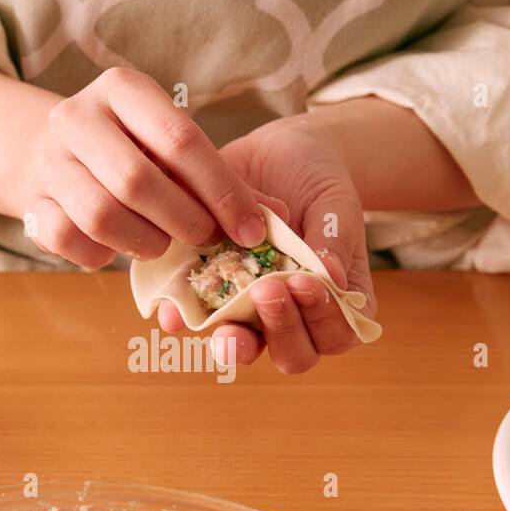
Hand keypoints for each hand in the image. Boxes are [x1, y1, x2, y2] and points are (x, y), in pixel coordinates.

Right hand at [24, 67, 269, 268]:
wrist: (51, 154)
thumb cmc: (132, 152)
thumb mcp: (174, 151)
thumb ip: (223, 181)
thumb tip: (278, 220)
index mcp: (122, 89)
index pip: (181, 139)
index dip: (223, 191)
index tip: (252, 230)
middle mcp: (78, 116)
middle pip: (137, 180)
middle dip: (183, 220)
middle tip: (206, 240)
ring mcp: (48, 159)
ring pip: (101, 215)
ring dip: (144, 241)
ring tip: (161, 245)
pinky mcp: (30, 201)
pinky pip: (69, 241)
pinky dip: (101, 255)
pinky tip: (117, 247)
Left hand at [157, 114, 376, 373]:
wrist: (279, 155)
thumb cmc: (319, 184)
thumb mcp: (335, 204)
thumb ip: (334, 241)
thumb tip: (332, 278)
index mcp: (334, 304)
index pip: (336, 335)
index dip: (322, 319)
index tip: (304, 282)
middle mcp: (294, 318)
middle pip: (293, 355)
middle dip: (280, 330)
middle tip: (267, 289)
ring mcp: (251, 312)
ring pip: (244, 346)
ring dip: (232, 338)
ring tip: (223, 309)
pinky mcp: (212, 293)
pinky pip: (197, 316)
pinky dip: (184, 315)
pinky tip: (173, 309)